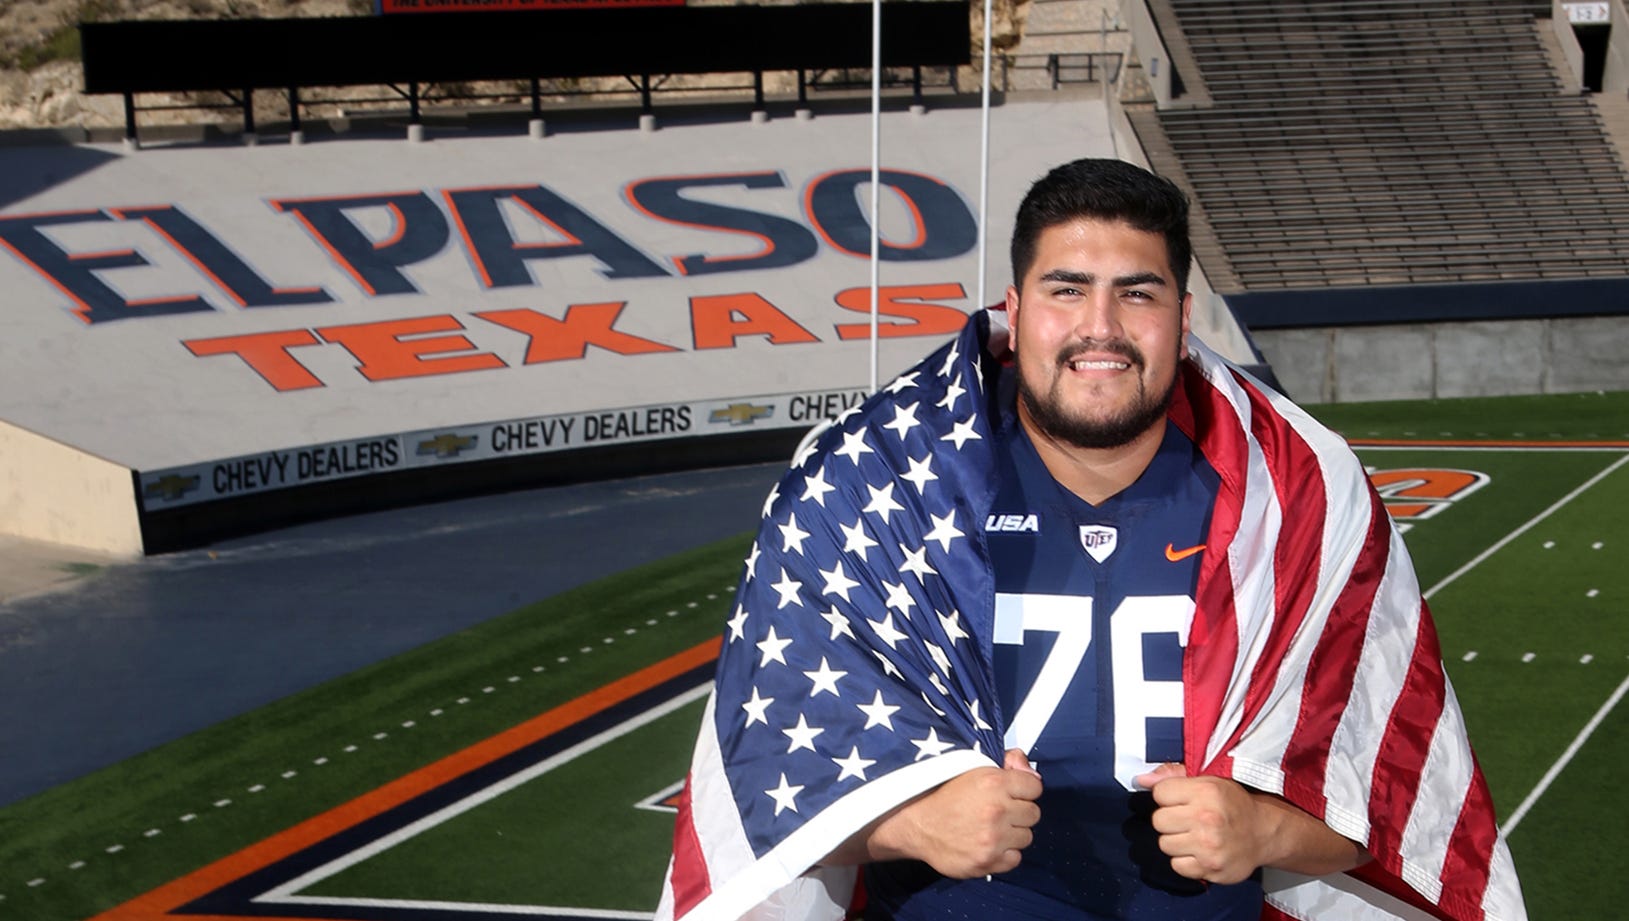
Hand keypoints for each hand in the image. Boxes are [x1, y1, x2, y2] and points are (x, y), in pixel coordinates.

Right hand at [866, 748, 1042, 877]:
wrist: (916, 825)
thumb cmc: (943, 795)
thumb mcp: (972, 767)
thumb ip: (1007, 762)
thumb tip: (1031, 770)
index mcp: (994, 782)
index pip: (1035, 786)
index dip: (1024, 789)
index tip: (1013, 792)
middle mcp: (997, 810)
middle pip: (1033, 813)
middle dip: (1019, 811)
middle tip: (999, 811)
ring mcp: (993, 838)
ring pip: (1026, 837)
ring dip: (1013, 833)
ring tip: (992, 828)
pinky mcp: (988, 861)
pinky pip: (1015, 858)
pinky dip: (1005, 853)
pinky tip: (989, 844)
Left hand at [1135, 762, 1368, 881]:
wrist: (1264, 833)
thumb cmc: (1233, 804)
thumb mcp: (1209, 781)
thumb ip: (1173, 777)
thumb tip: (1141, 779)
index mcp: (1205, 792)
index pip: (1159, 793)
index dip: (1167, 797)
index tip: (1181, 800)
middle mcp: (1206, 818)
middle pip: (1158, 821)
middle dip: (1169, 820)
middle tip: (1187, 820)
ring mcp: (1208, 846)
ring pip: (1165, 844)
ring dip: (1176, 841)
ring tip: (1193, 836)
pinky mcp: (1211, 869)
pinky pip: (1177, 866)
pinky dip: (1185, 861)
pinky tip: (1198, 852)